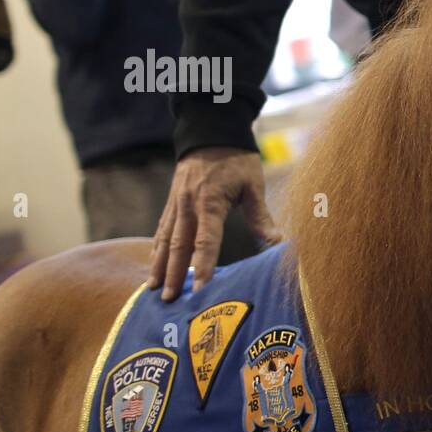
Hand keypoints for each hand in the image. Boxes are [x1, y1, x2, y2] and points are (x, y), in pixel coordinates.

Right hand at [149, 147, 281, 300]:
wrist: (211, 131)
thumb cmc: (237, 159)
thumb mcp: (253, 185)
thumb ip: (261, 216)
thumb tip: (279, 242)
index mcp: (210, 202)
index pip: (206, 242)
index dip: (204, 267)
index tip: (200, 290)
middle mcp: (187, 205)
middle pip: (178, 246)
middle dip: (173, 274)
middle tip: (168, 300)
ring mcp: (176, 204)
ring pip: (163, 240)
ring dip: (158, 266)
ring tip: (153, 290)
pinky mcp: (172, 202)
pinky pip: (161, 229)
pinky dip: (155, 249)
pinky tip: (153, 265)